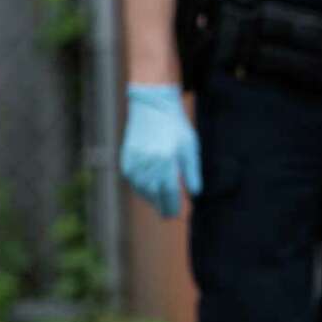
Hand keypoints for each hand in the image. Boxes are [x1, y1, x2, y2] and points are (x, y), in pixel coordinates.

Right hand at [119, 83, 200, 217]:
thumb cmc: (175, 127)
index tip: (176, 215)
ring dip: (151, 199)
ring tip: (160, 203)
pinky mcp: (126, 158)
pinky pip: (133, 180)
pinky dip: (141, 188)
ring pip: (142, 189)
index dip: (173, 206)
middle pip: (154, 194)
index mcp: (166, 161)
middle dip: (161, 206)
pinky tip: (149, 190)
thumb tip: (194, 195)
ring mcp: (135, 161)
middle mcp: (148, 163)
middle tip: (168, 215)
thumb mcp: (190, 147)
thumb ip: (192, 173)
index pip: (169, 193)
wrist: (152, 106)